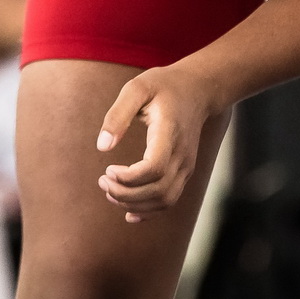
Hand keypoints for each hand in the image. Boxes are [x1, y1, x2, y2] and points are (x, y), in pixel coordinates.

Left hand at [95, 64, 222, 222]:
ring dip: (135, 204)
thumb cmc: (162, 86)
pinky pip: (170, 200)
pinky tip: (128, 212)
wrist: (197, 90)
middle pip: (158, 190)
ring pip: (164, 200)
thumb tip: (102, 147)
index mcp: (169, 134)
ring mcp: (186, 166)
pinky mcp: (184, 171)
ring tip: (110, 191)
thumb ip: (117, 115)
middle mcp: (182, 155)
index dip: (129, 178)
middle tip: (102, 181)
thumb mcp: (136, 88)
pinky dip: (149, 211)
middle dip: (125, 194)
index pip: (154, 169)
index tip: (108, 170)